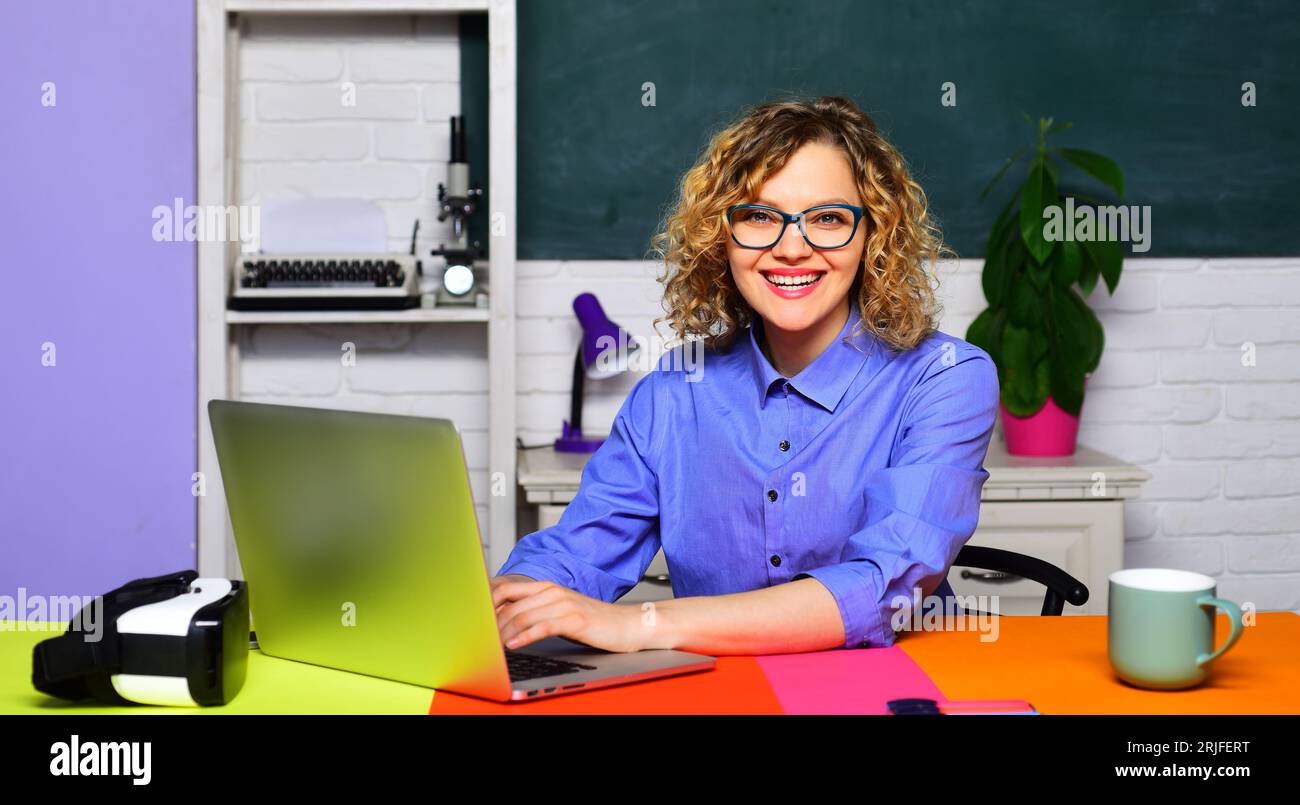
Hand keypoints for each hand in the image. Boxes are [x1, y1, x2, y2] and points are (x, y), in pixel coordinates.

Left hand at [490, 575, 648, 653]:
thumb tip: (504, 624)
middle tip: (477, 639)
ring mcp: (564, 604)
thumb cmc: (593, 622)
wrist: (627, 625)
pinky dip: (524, 637)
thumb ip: (534, 613)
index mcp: (546, 588)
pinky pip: (542, 626)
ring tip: (490, 646)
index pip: (505, 589)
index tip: (471, 619)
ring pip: (522, 616)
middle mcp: (552, 592)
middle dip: (490, 624)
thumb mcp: (559, 613)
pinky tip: (513, 646)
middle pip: (509, 605)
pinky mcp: (574, 619)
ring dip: (502, 633)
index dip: (484, 603)